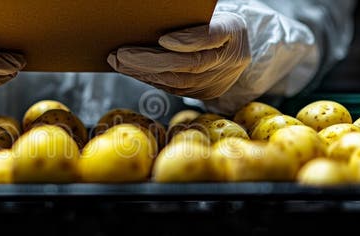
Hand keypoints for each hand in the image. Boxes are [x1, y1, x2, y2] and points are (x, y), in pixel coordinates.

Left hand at [107, 12, 249, 99]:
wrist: (240, 48)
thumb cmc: (219, 24)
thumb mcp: (214, 17)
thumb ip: (198, 28)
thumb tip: (166, 41)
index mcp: (232, 34)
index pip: (210, 38)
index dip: (187, 41)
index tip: (163, 40)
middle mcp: (228, 62)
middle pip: (186, 66)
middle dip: (150, 62)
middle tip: (121, 55)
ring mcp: (217, 82)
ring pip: (177, 82)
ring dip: (144, 73)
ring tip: (119, 63)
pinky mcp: (205, 93)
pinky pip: (175, 89)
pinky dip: (152, 79)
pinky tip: (133, 71)